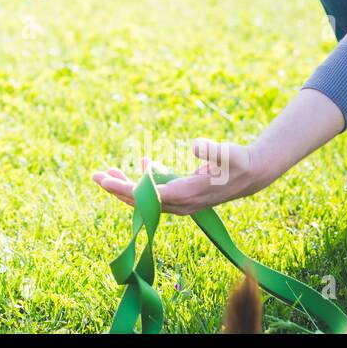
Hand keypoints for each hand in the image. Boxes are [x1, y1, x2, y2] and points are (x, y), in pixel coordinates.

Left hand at [91, 140, 273, 215]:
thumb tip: (195, 145)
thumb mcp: (228, 153)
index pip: (150, 197)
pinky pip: (156, 190)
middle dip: (117, 188)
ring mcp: (181, 200)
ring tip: (106, 172)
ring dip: (126, 184)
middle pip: (142, 200)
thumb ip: (212, 150)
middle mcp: (181, 202)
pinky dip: (145, 178)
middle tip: (96, 176)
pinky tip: (142, 162)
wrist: (251, 174)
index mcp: (188, 193)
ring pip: (147, 197)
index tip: (107, 181)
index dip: (127, 189)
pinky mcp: (182, 193)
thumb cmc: (238, 162)